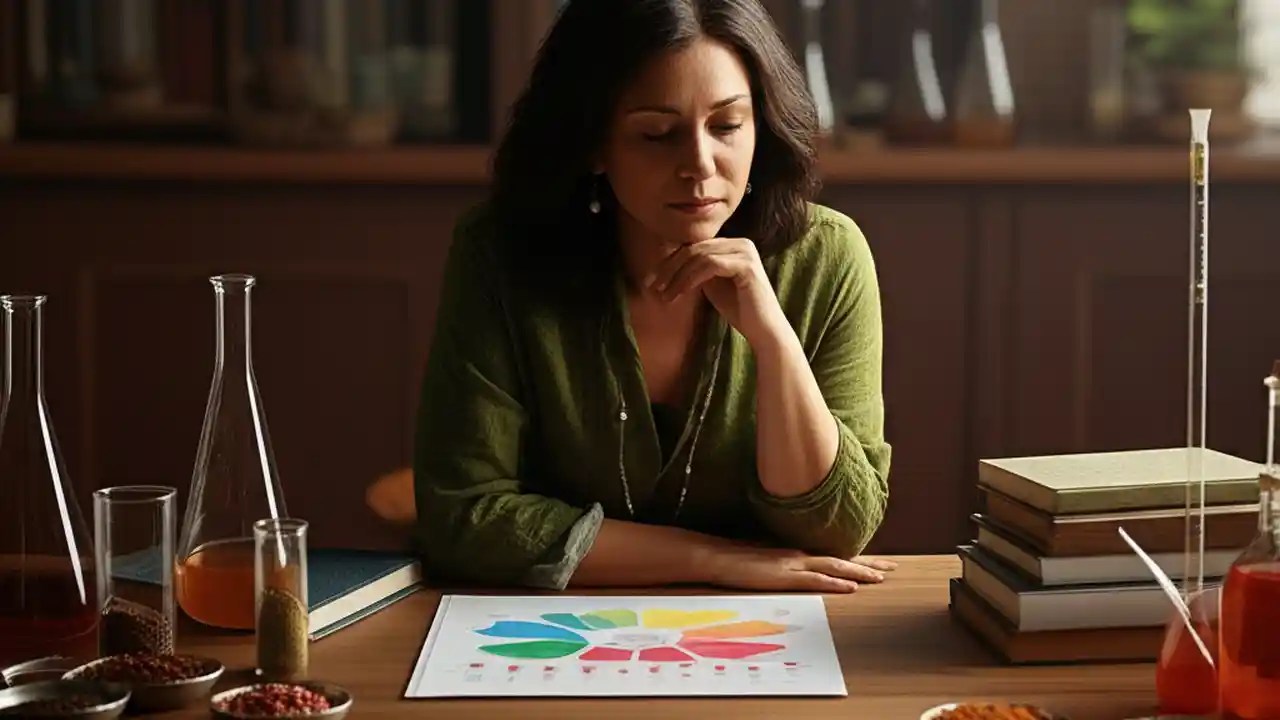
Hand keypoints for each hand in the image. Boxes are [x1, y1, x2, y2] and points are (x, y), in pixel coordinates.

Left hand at [645, 238, 784, 346]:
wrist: (763, 330)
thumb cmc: (738, 310)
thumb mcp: (712, 285)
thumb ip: (696, 271)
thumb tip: (667, 266)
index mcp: (732, 244)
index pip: (694, 247)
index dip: (670, 262)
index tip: (652, 281)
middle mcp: (741, 242)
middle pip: (695, 248)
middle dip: (670, 268)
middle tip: (653, 287)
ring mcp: (745, 251)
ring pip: (699, 256)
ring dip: (677, 276)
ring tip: (664, 295)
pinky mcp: (746, 264)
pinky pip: (710, 265)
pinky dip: (690, 279)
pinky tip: (679, 293)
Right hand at [699, 543, 897, 592]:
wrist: (715, 556)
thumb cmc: (736, 559)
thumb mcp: (765, 560)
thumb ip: (783, 562)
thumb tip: (796, 566)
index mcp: (796, 552)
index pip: (832, 554)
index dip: (857, 558)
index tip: (878, 562)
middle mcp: (799, 555)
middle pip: (841, 558)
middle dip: (868, 564)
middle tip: (893, 568)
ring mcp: (792, 564)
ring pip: (834, 566)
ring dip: (859, 572)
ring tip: (881, 577)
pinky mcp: (783, 576)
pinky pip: (815, 580)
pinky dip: (835, 582)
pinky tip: (851, 587)